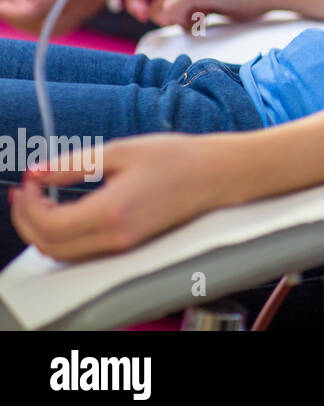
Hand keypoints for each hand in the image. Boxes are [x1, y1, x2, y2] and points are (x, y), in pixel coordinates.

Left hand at [1, 0, 110, 34]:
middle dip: (20, 20)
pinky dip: (48, 14)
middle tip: (5, 4)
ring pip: (57, 25)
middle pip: (45, 26)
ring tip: (17, 1)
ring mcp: (92, 1)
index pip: (35, 12)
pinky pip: (67, 17)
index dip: (11, 11)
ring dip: (33, 19)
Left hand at [9, 134, 228, 259]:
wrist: (217, 175)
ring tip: (39, 200)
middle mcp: (115, 237)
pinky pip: (81, 252)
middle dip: (26, 221)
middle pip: (50, 246)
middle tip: (26, 192)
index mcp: (112, 212)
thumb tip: (37, 173)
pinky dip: (61, 236)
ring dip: (41, 231)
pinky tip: (62, 211)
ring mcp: (122, 246)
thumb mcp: (121, 151)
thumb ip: (74, 164)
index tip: (30, 182)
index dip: (29, 205)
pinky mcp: (127, 245)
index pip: (49, 224)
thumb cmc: (178, 158)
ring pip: (63, 254)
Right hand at [96, 0, 260, 25]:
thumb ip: (170, 4)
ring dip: (167, 16)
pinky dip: (182, 23)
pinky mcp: (195, 8)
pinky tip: (202, 19)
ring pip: (157, 9)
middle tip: (145, 17)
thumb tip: (160, 18)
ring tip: (192, 14)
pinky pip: (174, 19)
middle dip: (139, 6)